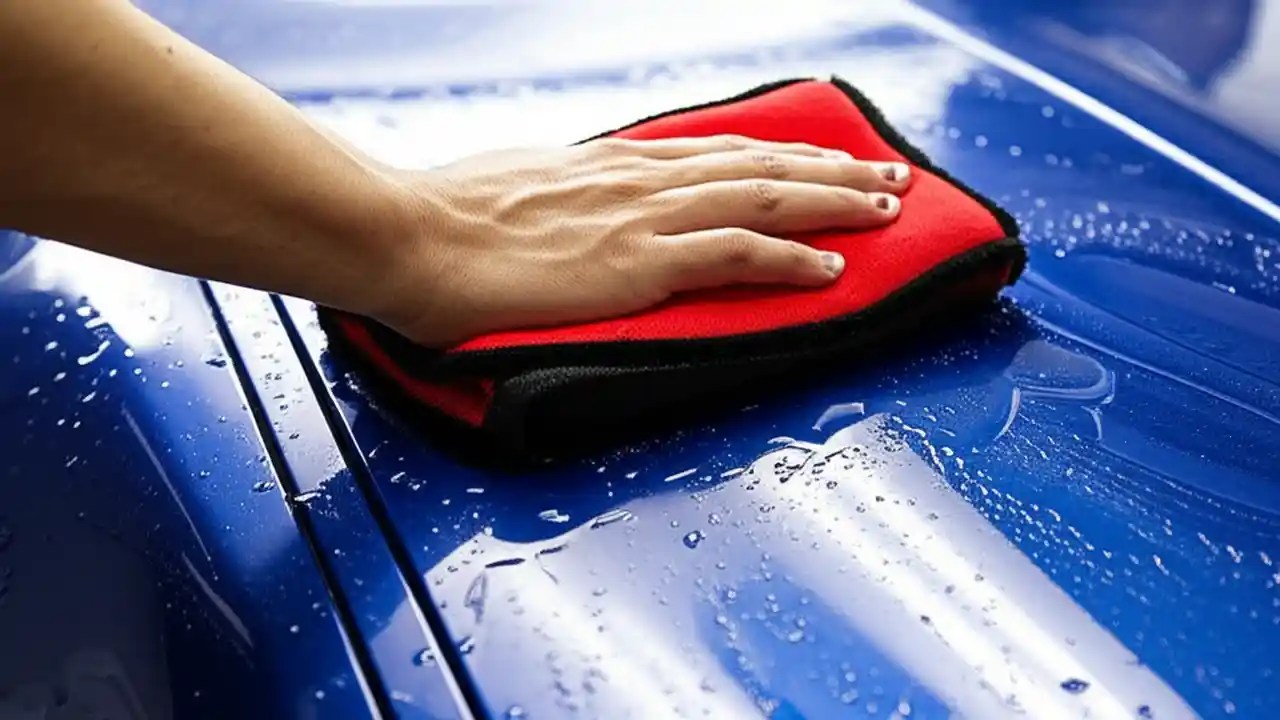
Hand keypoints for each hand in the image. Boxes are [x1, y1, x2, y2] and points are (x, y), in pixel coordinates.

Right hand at [369, 135, 910, 346]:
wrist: (408, 237)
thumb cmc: (447, 220)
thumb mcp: (520, 189)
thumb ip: (568, 197)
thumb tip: (582, 207)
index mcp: (614, 166)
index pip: (719, 153)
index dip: (781, 154)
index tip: (826, 155)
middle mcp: (642, 181)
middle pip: (759, 164)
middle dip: (832, 169)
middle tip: (890, 175)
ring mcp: (645, 219)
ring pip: (764, 196)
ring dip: (834, 200)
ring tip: (887, 206)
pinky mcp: (639, 263)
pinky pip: (736, 252)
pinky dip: (792, 256)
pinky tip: (834, 267)